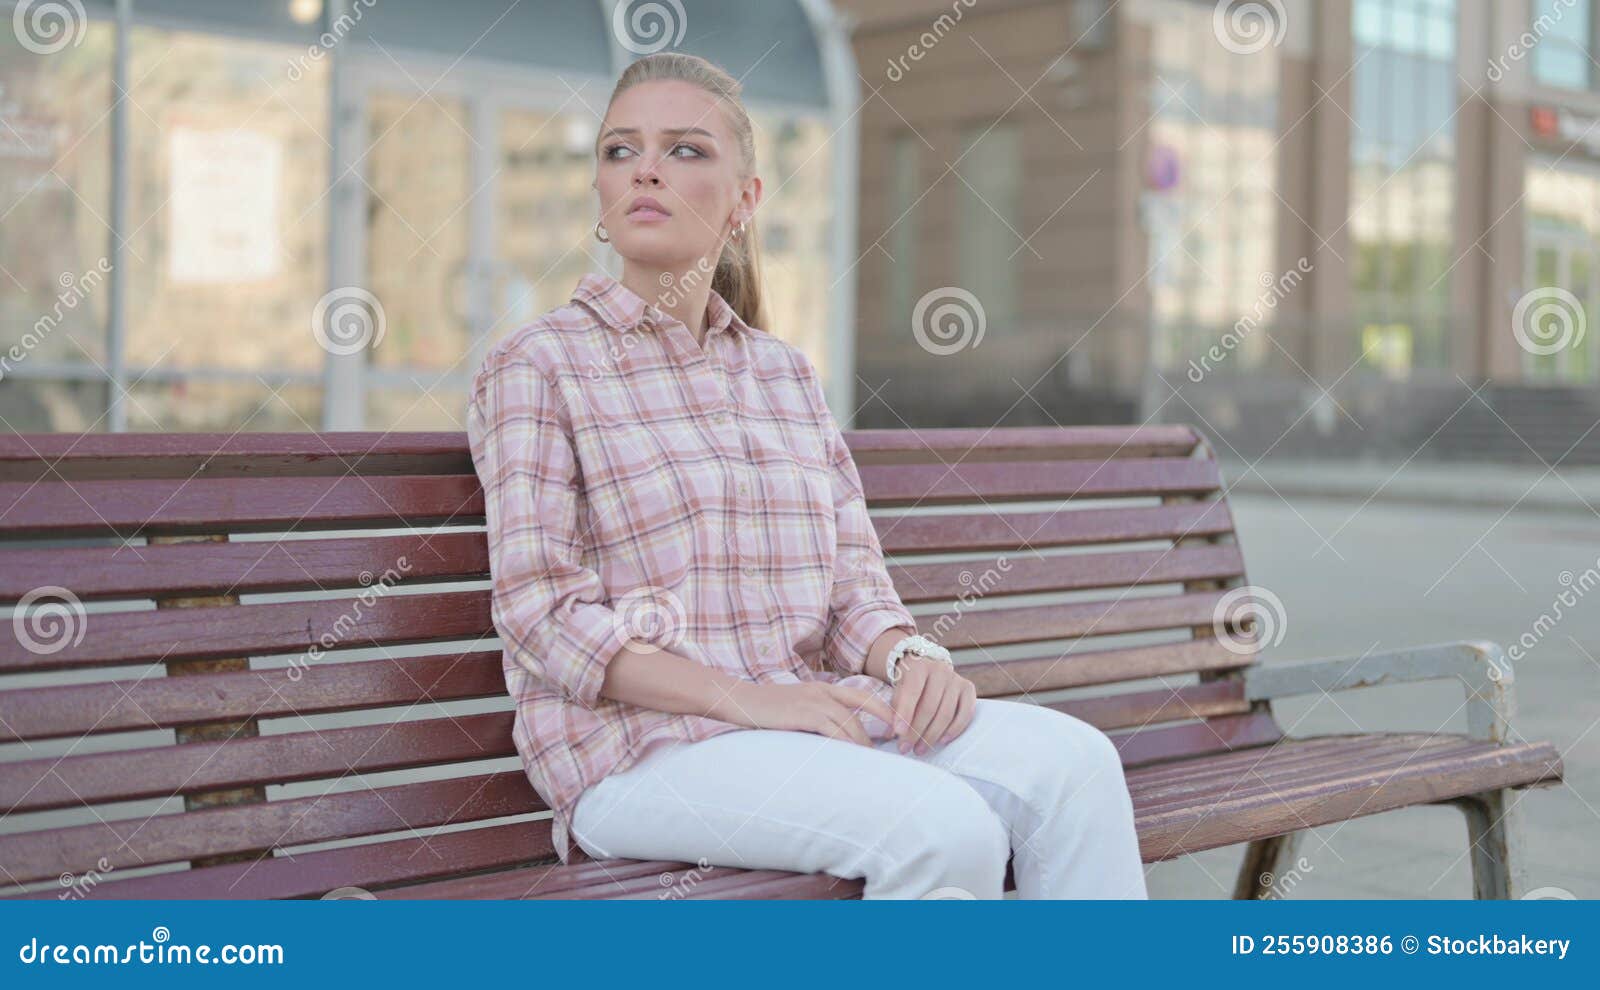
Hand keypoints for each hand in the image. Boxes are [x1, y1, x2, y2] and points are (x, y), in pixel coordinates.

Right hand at [726, 680, 898, 746]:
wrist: (739, 701)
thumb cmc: (765, 709)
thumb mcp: (796, 707)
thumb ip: (816, 716)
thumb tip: (834, 737)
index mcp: (823, 688)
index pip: (862, 697)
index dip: (883, 710)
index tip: (898, 726)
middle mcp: (822, 691)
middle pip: (859, 713)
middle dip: (877, 733)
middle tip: (888, 754)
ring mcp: (813, 701)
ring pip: (849, 723)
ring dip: (863, 744)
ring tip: (872, 763)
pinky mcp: (804, 714)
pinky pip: (832, 730)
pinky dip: (845, 744)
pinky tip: (851, 758)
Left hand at [889, 654, 975, 754]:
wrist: (928, 670)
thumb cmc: (909, 684)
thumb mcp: (897, 691)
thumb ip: (894, 710)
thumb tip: (893, 734)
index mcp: (918, 666)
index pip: (911, 692)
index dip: (904, 714)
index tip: (898, 734)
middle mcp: (939, 670)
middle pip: (929, 707)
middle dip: (915, 731)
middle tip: (905, 748)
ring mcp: (955, 679)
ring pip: (946, 713)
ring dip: (932, 736)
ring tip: (919, 749)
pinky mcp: (968, 689)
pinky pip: (965, 713)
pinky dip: (954, 730)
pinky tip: (942, 741)